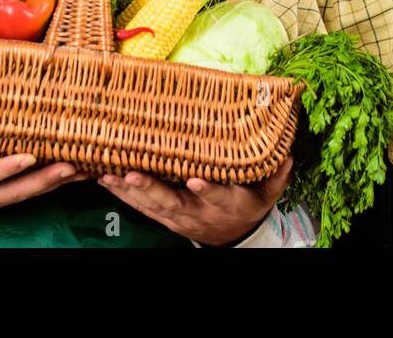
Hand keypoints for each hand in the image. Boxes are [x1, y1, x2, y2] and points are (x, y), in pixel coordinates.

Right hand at [0, 147, 87, 224]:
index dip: (6, 168)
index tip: (28, 157)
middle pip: (17, 191)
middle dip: (45, 179)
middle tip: (71, 166)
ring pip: (27, 194)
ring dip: (54, 183)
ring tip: (82, 169)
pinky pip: (27, 193)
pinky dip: (49, 185)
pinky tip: (70, 174)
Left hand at [98, 156, 293, 246]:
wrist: (231, 236)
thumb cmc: (248, 205)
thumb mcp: (267, 194)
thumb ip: (275, 176)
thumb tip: (286, 155)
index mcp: (226, 203)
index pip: (217, 196)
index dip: (207, 190)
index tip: (196, 180)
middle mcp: (198, 212)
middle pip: (172, 201)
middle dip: (152, 189)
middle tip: (133, 175)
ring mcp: (177, 215)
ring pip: (150, 205)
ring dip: (129, 191)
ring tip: (109, 175)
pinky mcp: (163, 217)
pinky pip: (140, 207)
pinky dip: (122, 194)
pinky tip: (106, 180)